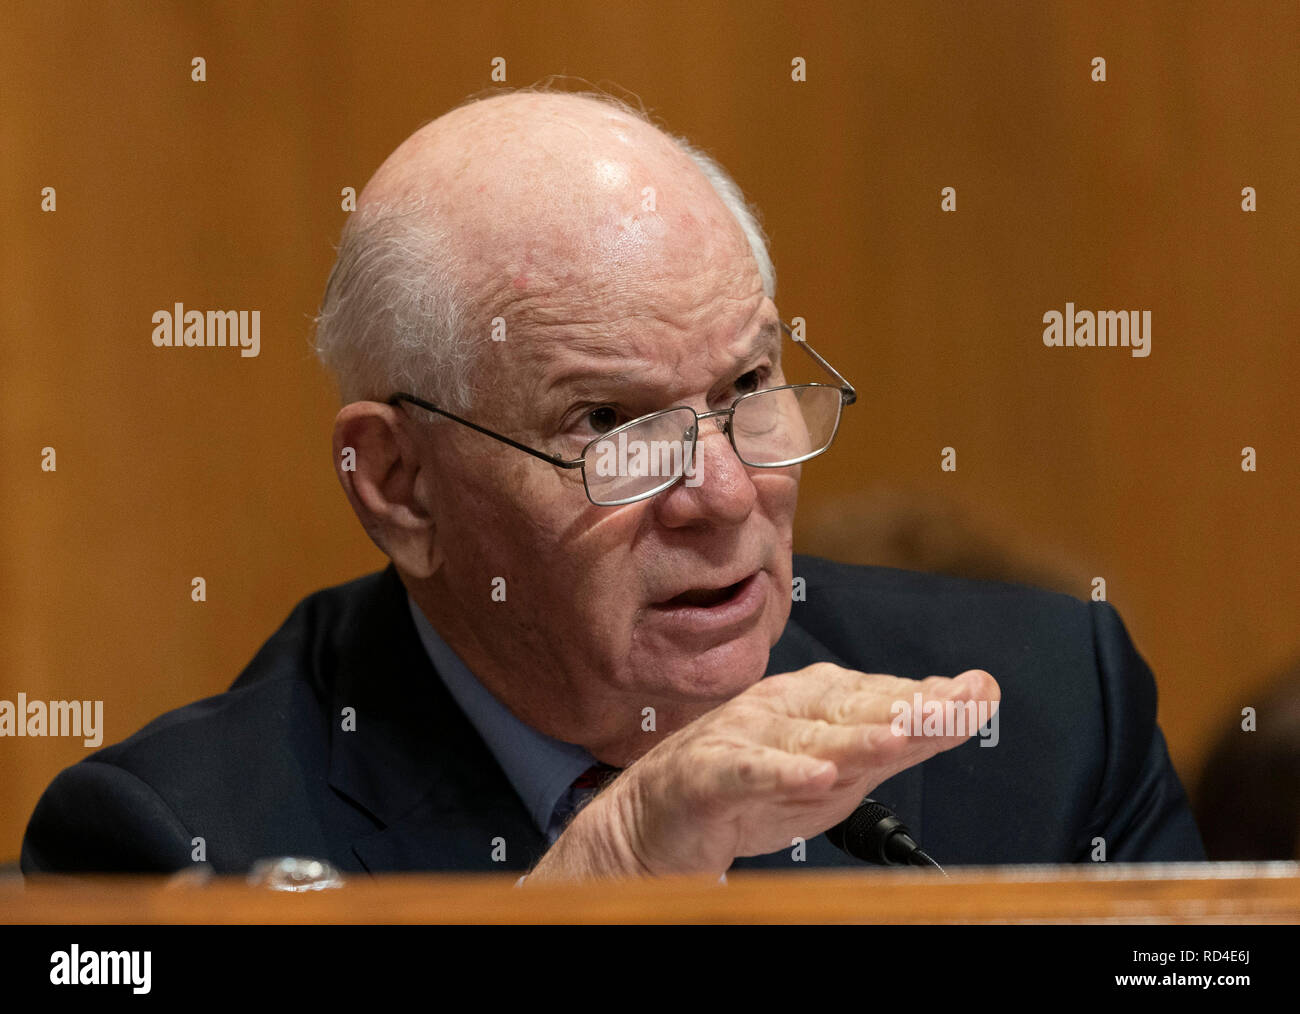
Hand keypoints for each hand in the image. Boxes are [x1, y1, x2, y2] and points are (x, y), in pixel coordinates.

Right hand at [526, 664, 999, 880]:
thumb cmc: (753, 785)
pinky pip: (747, 770)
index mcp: (816, 701)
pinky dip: (781, 771)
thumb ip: (897, 741)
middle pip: (853, 709)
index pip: (883, 696)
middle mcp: (783, 708)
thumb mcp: (836, 768)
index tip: (980, 693)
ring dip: (855, 735)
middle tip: (956, 706)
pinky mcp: (708, 771)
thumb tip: (967, 704)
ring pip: (807, 736)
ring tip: (902, 736)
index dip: (932, 696)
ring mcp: (745, 736)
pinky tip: (817, 775)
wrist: (660, 815)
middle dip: (907, 707)